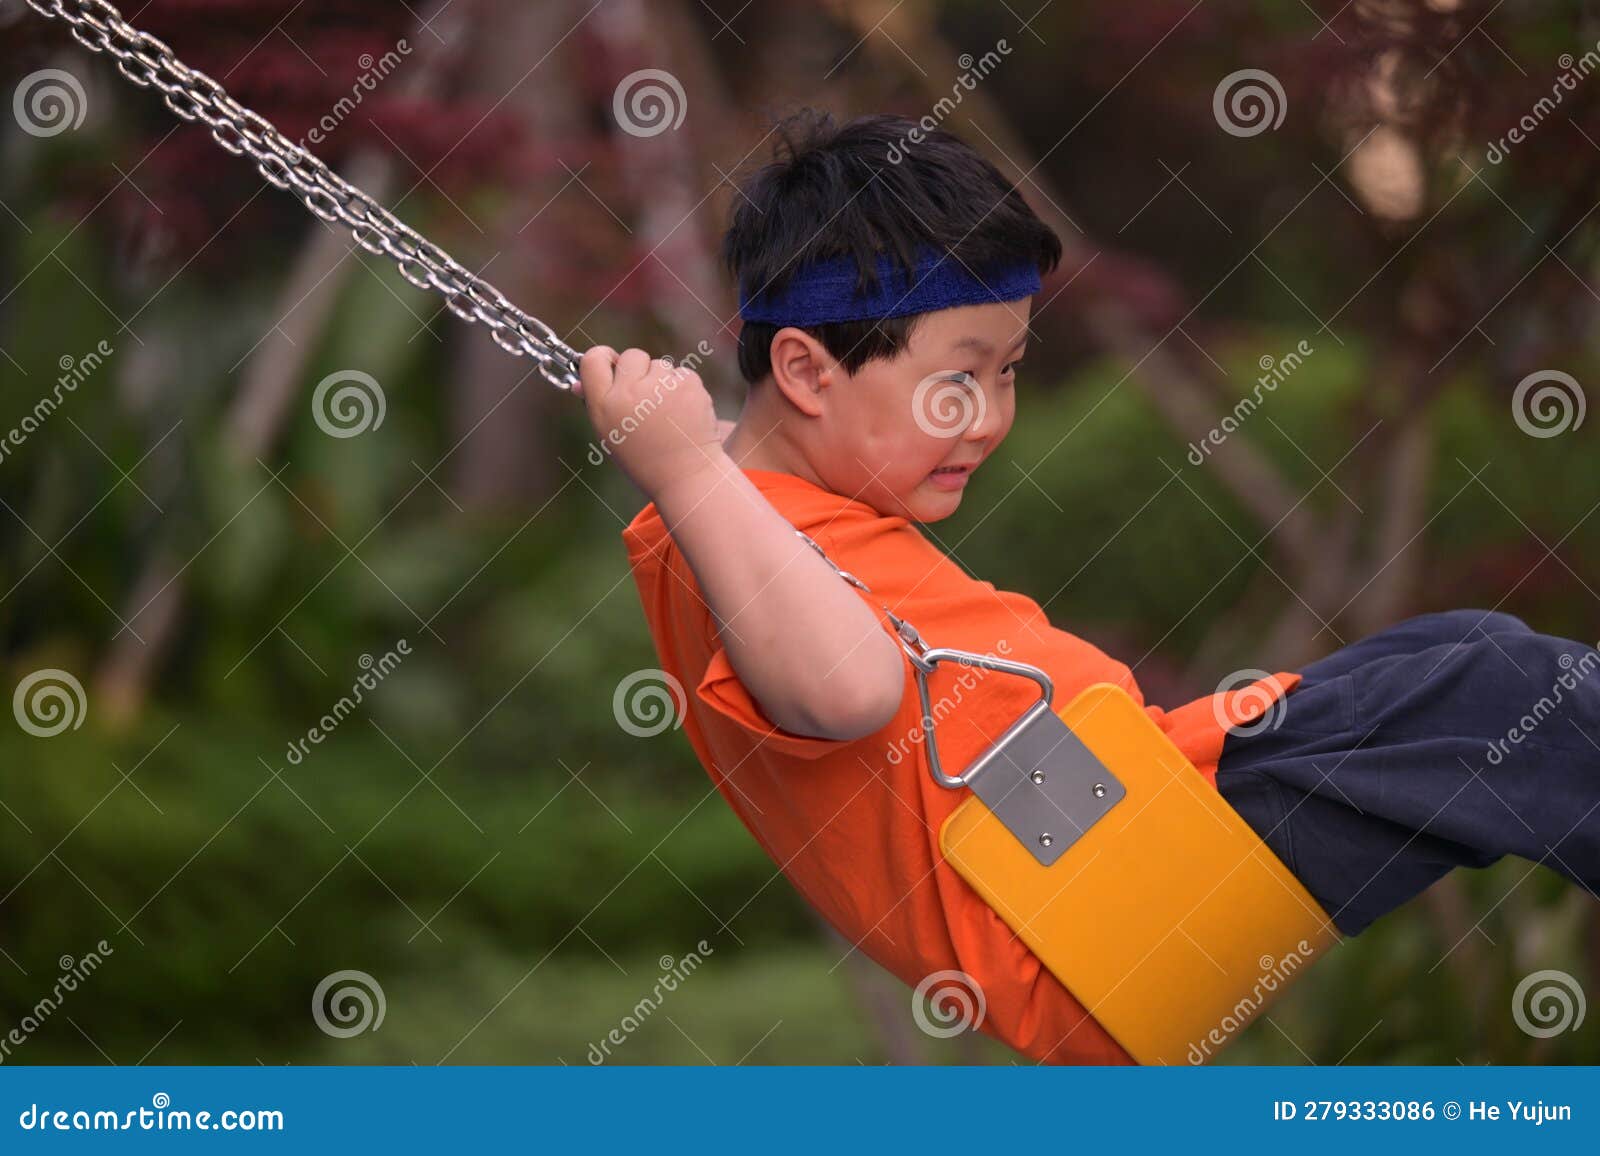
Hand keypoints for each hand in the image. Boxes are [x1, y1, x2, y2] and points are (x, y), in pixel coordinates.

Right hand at [576, 346, 725, 498]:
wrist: (686, 476)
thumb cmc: (644, 458)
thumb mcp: (611, 435)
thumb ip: (597, 404)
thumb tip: (579, 382)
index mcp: (605, 406)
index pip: (593, 359)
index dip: (604, 357)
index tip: (612, 363)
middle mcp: (630, 392)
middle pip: (631, 355)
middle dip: (639, 370)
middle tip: (646, 398)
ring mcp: (660, 387)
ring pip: (660, 365)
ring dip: (663, 381)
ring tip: (667, 413)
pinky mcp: (688, 385)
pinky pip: (681, 374)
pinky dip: (683, 388)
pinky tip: (683, 413)